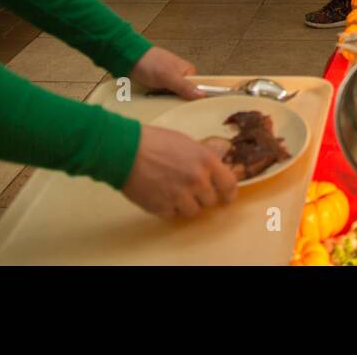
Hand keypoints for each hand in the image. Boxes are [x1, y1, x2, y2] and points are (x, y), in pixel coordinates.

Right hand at [121, 125, 237, 218]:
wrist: (126, 150)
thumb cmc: (155, 142)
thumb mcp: (188, 144)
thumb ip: (203, 160)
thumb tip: (213, 172)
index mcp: (206, 161)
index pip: (229, 185)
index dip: (229, 194)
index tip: (226, 198)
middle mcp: (197, 181)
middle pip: (211, 201)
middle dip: (202, 196)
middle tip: (190, 188)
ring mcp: (180, 196)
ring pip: (193, 211)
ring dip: (186, 204)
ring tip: (173, 191)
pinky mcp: (162, 208)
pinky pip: (173, 215)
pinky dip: (169, 208)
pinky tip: (160, 194)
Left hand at [130, 47, 200, 99]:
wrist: (128, 58)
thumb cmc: (149, 63)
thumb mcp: (168, 76)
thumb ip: (184, 86)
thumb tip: (203, 94)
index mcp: (188, 71)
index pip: (196, 89)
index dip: (192, 99)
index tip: (186, 107)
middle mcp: (181, 76)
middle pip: (184, 95)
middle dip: (176, 100)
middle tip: (168, 101)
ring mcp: (170, 81)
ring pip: (172, 97)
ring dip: (165, 100)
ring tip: (158, 99)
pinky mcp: (159, 85)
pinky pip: (163, 96)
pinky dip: (158, 99)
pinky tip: (154, 99)